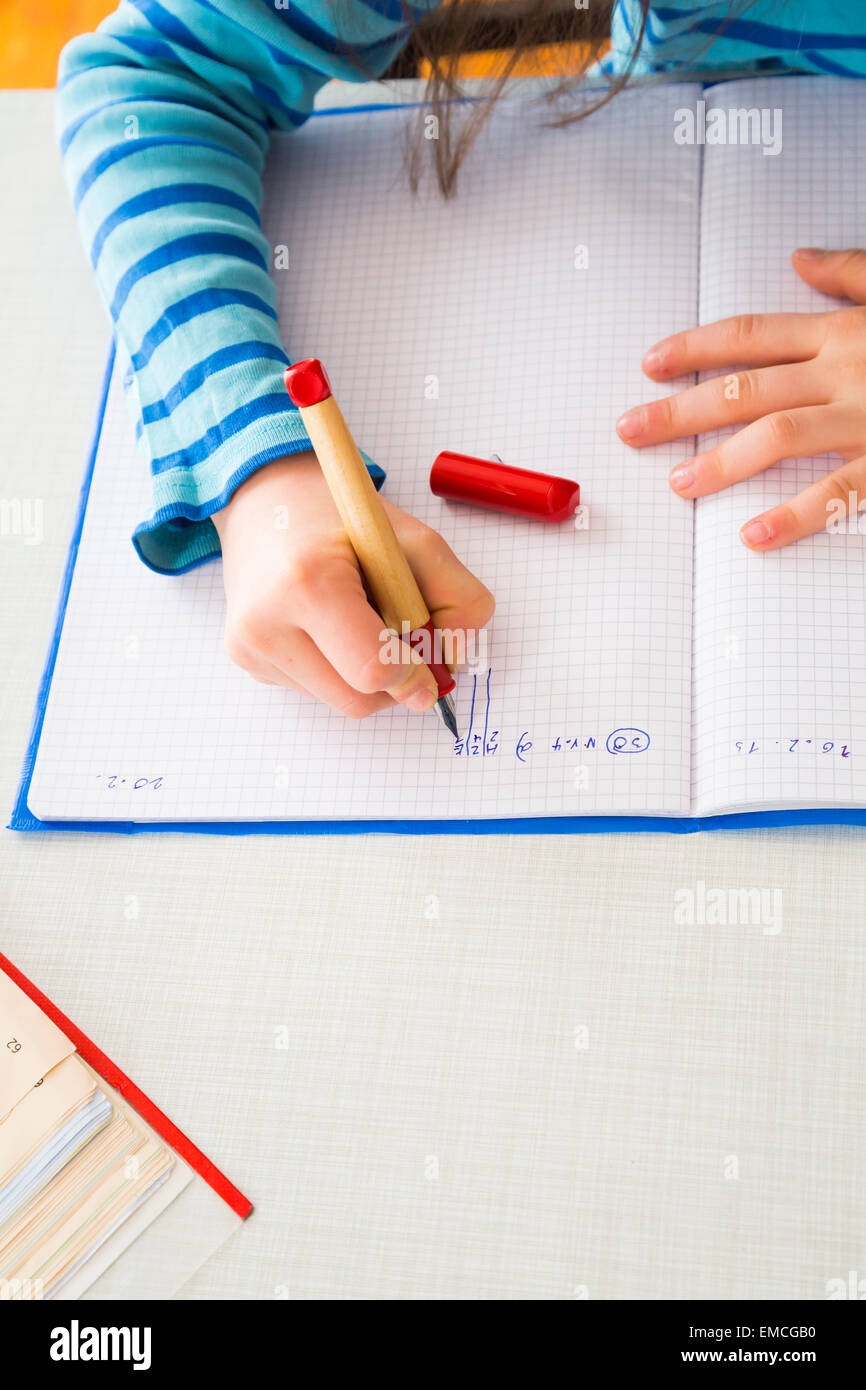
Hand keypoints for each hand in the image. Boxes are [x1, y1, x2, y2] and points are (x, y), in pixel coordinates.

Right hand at [211, 452, 493, 717]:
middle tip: (400, 635)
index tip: (428, 663)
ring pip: (339, 703)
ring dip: (366, 675)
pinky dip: (337, 669)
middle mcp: (267, 622)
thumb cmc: (342, 517)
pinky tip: (328, 626)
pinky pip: (315, 691)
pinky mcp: (246, 660)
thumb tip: (456, 662)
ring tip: (357, 618)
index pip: (373, 670)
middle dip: (393, 680)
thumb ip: (459, 599)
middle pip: (359, 701)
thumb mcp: (417, 541)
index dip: (413, 675)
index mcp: (309, 583)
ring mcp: (250, 647)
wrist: (267, 499)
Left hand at [616, 247, 865, 549]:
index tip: (649, 365)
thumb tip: (799, 259)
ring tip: (677, 484)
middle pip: (744, 387)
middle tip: (629, 430)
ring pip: (778, 434)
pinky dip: (796, 514)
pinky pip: (840, 491)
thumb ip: (851, 274)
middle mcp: (845, 369)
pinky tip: (753, 534)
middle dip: (680, 409)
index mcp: (843, 330)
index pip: (750, 335)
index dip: (694, 348)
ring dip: (721, 461)